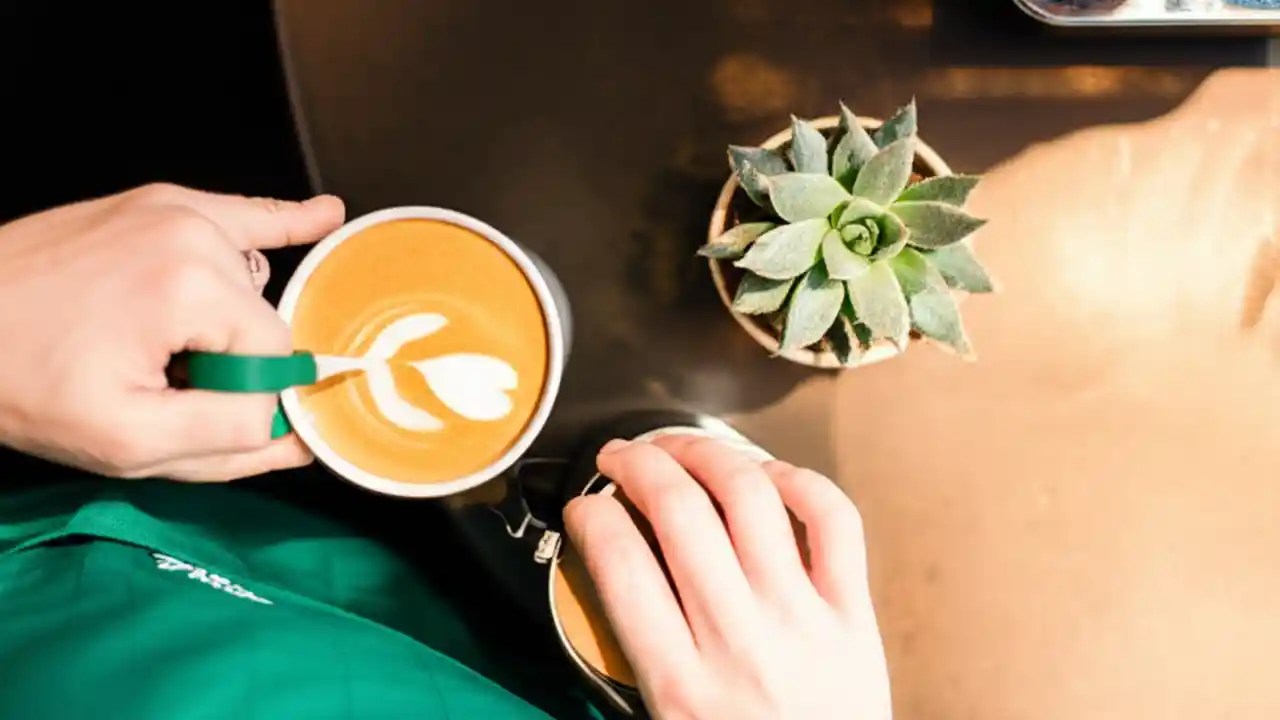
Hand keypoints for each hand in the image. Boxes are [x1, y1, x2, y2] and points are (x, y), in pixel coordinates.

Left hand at [0, 183, 344, 480]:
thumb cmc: (20, 380)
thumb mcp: (126, 443)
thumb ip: (229, 442)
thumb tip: (296, 434)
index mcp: (192, 287)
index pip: (273, 356)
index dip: (241, 395)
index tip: (185, 407)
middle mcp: (194, 233)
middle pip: (264, 317)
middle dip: (228, 359)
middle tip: (159, 379)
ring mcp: (176, 208)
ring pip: (253, 283)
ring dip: (228, 318)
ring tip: (160, 337)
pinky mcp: (159, 201)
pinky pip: (244, 214)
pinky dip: (283, 220)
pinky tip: (325, 215)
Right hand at [564, 435, 890, 718]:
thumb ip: (643, 652)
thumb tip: (614, 565)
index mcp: (681, 684)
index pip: (620, 563)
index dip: (591, 514)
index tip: (584, 505)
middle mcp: (739, 640)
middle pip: (678, 511)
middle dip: (638, 463)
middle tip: (622, 456)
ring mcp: (802, 618)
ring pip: (748, 496)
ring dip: (706, 452)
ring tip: (682, 448)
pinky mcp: (854, 612)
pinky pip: (832, 518)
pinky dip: (798, 479)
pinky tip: (767, 475)